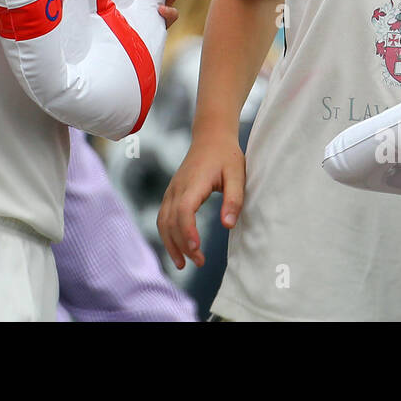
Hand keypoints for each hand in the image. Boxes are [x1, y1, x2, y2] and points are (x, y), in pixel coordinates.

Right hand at [157, 130, 244, 268]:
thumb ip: (233, 200)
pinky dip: (167, 234)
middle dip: (181, 245)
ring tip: (183, 264)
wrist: (211, 136)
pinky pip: (163, 217)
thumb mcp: (237, 174)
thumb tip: (228, 225)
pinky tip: (178, 248)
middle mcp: (177, 188)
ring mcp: (172, 190)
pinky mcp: (171, 193)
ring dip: (171, 243)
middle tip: (199, 262)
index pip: (184, 211)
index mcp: (193, 183)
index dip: (187, 231)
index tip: (197, 249)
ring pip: (162, 221)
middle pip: (170, 220)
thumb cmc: (226, 155)